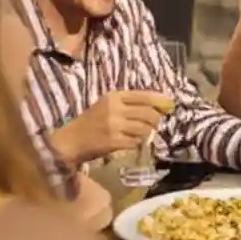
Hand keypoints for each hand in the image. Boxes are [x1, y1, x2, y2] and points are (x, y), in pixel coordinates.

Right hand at [50, 90, 168, 164]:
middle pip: (149, 113)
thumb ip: (129, 104)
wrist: (71, 140)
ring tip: (140, 134)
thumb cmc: (90, 123)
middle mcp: (115, 108)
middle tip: (154, 125)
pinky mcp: (114, 141)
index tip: (169, 104)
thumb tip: (160, 106)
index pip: (144, 96)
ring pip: (144, 128)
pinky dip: (137, 143)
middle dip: (156, 120)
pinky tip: (130, 142)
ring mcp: (115, 125)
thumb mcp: (107, 106)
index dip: (160, 100)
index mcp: (114, 96)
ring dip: (146, 133)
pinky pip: (136, 142)